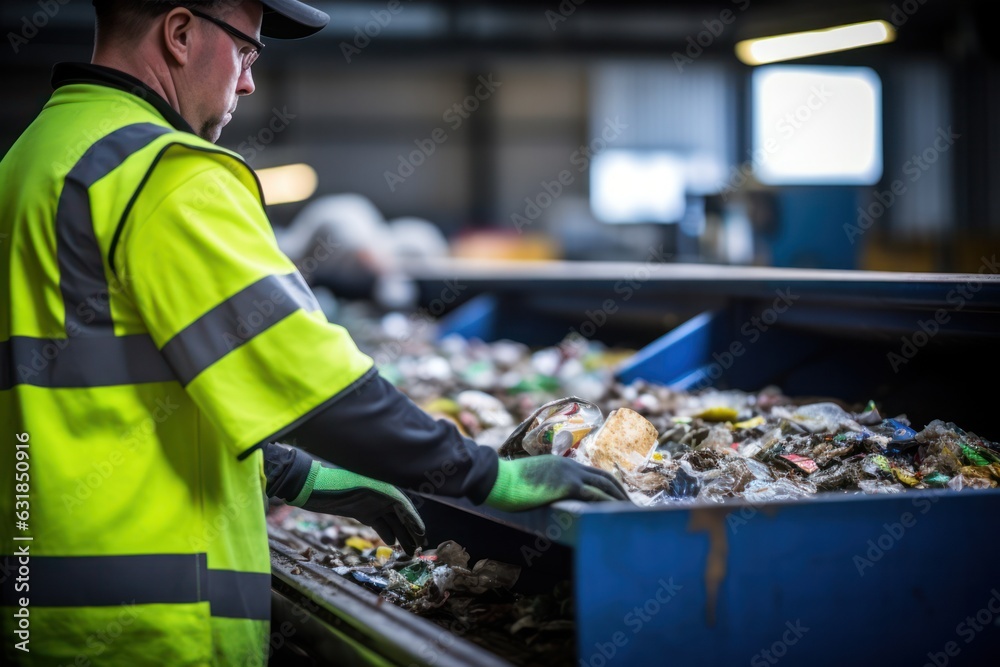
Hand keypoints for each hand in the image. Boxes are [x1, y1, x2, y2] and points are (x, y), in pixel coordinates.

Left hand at [291, 462, 426, 554]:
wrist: (309, 486)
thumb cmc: (332, 485)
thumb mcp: (356, 488)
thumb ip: (378, 496)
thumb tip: (401, 504)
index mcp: (381, 488)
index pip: (404, 505)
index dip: (414, 520)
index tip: (422, 535)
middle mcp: (379, 495)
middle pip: (400, 514)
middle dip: (411, 530)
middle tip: (419, 548)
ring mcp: (370, 503)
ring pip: (391, 520)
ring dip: (400, 534)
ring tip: (408, 550)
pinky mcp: (361, 511)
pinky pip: (378, 522)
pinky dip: (385, 532)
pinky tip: (390, 543)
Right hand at [484, 456, 629, 511]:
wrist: (497, 478)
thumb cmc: (506, 484)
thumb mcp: (529, 482)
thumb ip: (542, 486)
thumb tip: (543, 498)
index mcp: (561, 464)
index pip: (591, 473)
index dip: (606, 485)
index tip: (615, 496)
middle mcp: (569, 466)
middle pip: (603, 477)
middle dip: (619, 491)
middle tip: (630, 506)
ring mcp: (569, 474)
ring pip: (604, 485)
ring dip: (620, 499)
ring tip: (631, 512)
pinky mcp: (567, 485)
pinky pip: (595, 495)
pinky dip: (610, 504)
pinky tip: (618, 513)